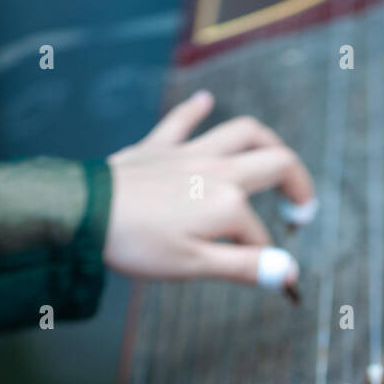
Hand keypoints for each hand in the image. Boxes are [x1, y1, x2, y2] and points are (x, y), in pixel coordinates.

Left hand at [103, 91, 313, 285]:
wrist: (84, 212)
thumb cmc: (139, 244)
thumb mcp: (196, 265)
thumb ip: (246, 267)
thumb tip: (289, 273)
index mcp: (229, 203)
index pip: (260, 236)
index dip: (268, 261)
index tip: (268, 283)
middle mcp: (217, 170)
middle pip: (273, 162)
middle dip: (296, 184)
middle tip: (299, 210)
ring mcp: (188, 154)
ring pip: (240, 132)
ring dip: (264, 141)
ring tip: (275, 157)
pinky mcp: (158, 147)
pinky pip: (182, 120)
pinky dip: (196, 109)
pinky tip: (206, 100)